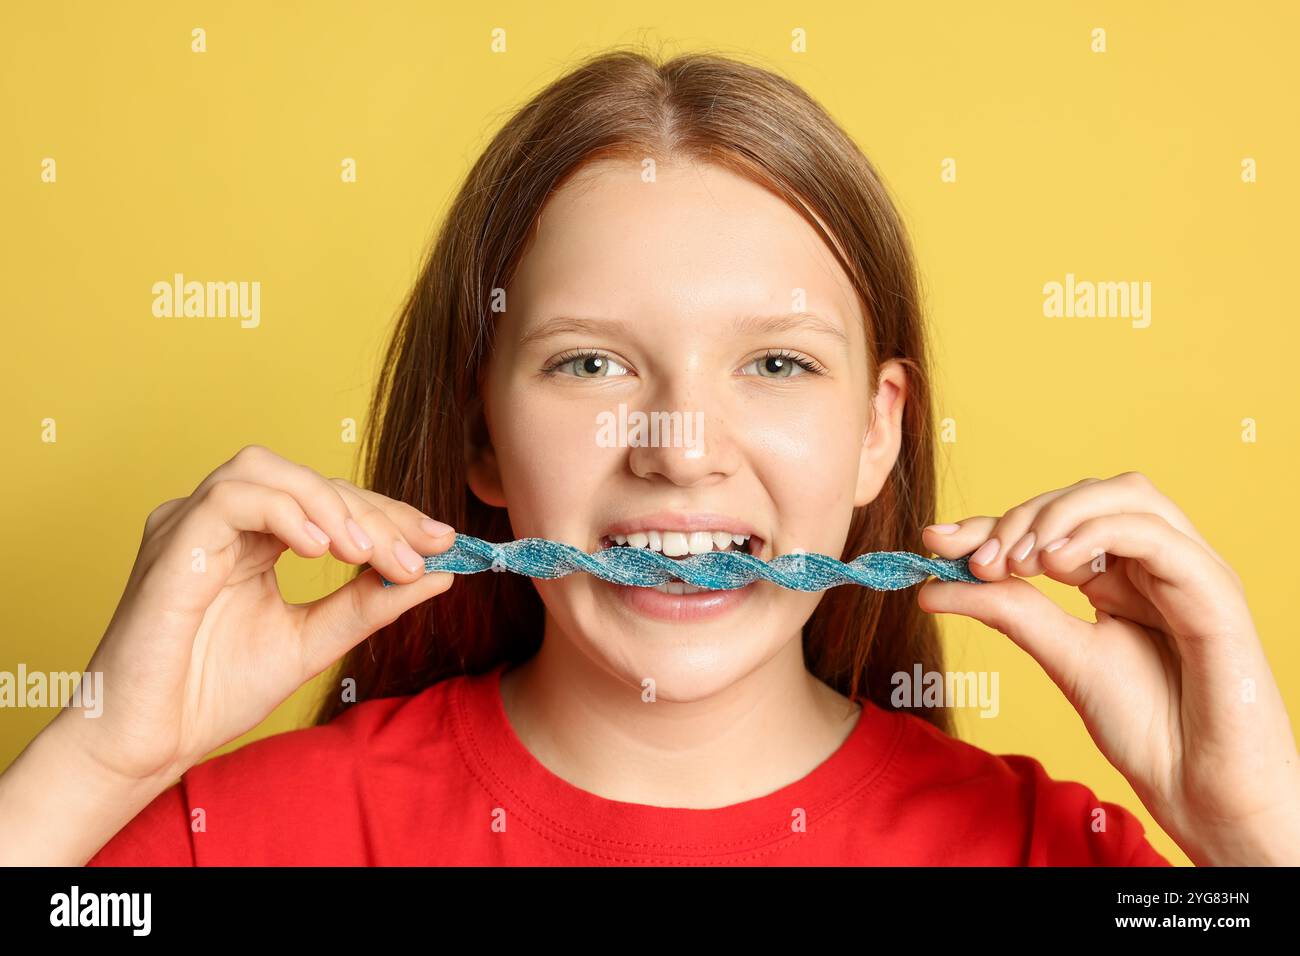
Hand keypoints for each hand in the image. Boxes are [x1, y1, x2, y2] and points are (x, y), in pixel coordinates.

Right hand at [55, 444, 455, 788]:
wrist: (151, 743)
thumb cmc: (214, 692)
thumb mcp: (314, 640)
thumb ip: (370, 602)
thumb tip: (441, 573)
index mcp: (254, 538)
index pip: (331, 503)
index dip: (390, 515)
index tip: (443, 541)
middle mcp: (222, 520)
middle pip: (308, 479)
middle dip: (373, 513)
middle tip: (418, 555)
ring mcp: (192, 524)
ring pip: (268, 470)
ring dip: (330, 505)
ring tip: (367, 554)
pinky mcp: (172, 541)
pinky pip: (230, 498)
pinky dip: (283, 512)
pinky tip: (318, 550)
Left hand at [917, 471, 1299, 864]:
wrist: (1200, 786)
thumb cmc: (1147, 726)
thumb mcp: (1060, 657)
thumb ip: (1007, 612)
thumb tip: (932, 586)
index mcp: (1120, 573)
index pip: (1053, 523)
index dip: (992, 523)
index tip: (936, 540)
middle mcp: (1155, 560)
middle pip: (1087, 495)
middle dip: (1022, 518)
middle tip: (982, 562)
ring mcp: (1189, 569)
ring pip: (1126, 496)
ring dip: (1059, 515)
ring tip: (1018, 560)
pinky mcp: (1215, 590)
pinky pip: (1156, 535)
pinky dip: (1099, 533)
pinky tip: (1058, 560)